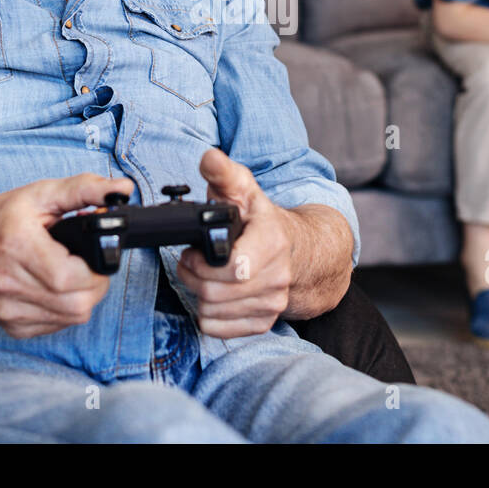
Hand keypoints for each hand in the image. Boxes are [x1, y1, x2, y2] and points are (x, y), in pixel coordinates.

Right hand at [0, 172, 134, 338]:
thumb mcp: (39, 194)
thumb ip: (83, 189)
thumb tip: (122, 190)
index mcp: (17, 246)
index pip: (70, 276)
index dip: (94, 267)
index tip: (93, 252)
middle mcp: (9, 283)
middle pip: (77, 302)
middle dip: (95, 282)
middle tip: (88, 262)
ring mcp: (9, 310)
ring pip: (73, 316)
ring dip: (84, 295)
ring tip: (73, 272)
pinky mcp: (13, 327)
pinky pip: (58, 325)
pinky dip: (67, 308)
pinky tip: (57, 288)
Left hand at [177, 148, 294, 338]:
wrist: (299, 251)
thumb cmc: (261, 221)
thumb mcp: (244, 191)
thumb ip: (224, 174)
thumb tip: (209, 158)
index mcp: (271, 242)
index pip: (235, 268)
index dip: (204, 264)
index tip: (194, 252)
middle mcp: (277, 277)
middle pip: (215, 293)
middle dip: (191, 276)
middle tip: (189, 260)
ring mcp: (273, 303)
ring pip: (212, 312)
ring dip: (197, 294)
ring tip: (202, 274)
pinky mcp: (264, 322)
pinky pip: (218, 329)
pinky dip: (208, 315)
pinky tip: (215, 294)